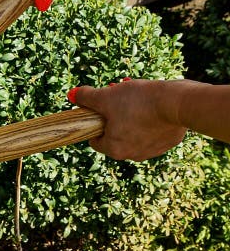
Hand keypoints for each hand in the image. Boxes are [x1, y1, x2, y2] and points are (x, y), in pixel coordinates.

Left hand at [68, 79, 189, 160]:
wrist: (178, 103)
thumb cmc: (138, 102)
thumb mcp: (106, 96)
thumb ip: (87, 97)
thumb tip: (72, 95)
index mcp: (114, 149)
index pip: (96, 140)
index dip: (96, 123)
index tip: (103, 109)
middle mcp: (132, 155)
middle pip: (115, 135)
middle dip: (115, 117)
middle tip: (121, 99)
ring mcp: (152, 151)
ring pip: (135, 133)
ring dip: (133, 117)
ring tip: (138, 99)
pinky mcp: (169, 142)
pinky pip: (153, 131)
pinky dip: (151, 120)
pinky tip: (154, 105)